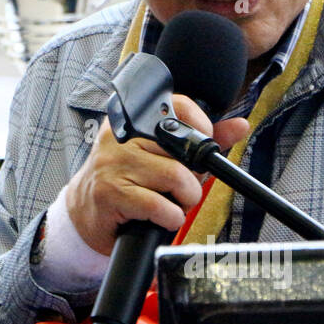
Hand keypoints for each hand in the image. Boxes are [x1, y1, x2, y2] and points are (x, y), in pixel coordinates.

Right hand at [65, 95, 250, 255]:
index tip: (202, 150)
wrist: (84, 211)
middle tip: (182, 190)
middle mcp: (119, 136)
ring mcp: (112, 163)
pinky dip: (170, 217)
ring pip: (175, 177)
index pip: (177, 105)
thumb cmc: (127, 182)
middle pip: (182, 150)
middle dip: (193, 178)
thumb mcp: (161, 156)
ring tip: (174, 205)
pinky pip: (159, 205)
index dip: (201, 128)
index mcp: (131, 119)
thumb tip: (238, 126)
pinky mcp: (110, 192)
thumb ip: (198, 141)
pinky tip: (162, 217)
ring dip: (185, 200)